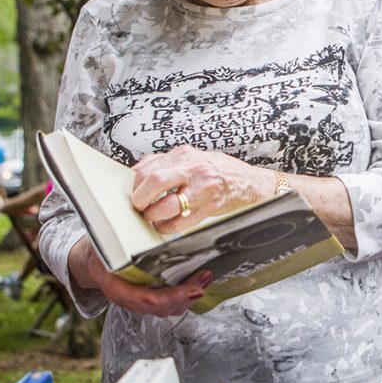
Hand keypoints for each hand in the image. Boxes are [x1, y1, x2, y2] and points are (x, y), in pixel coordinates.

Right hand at [68, 235, 211, 316]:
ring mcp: (134, 302)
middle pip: (160, 307)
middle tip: (205, 279)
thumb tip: (140, 215)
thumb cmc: (100, 244)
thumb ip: (117, 236)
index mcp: (112, 284)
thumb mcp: (104, 238)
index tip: (195, 289)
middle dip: (186, 296)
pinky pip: (166, 304)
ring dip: (187, 296)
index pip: (145, 299)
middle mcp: (124, 298)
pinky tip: (197, 281)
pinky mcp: (144, 299)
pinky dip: (183, 295)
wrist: (90, 258)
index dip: (172, 297)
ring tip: (205, 277)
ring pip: (165, 308)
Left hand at [129, 144, 270, 233]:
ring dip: (152, 215)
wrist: (248, 182)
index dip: (135, 183)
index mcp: (185, 155)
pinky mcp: (209, 208)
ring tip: (152, 216)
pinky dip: (166, 227)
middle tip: (139, 206)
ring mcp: (202, 189)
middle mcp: (193, 169)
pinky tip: (166, 225)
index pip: (148, 167)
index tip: (133, 192)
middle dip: (140, 198)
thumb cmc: (220, 171)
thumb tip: (137, 173)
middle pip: (154, 181)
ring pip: (165, 205)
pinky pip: (179, 223)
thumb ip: (166, 164)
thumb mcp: (192, 158)